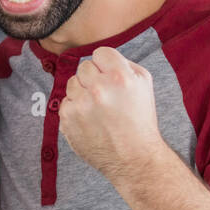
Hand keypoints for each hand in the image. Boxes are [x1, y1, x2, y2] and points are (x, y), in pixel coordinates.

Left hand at [59, 46, 162, 177]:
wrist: (133, 157)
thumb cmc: (140, 119)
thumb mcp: (144, 85)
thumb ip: (124, 64)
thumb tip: (102, 58)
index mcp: (120, 77)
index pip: (100, 53)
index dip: (106, 64)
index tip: (110, 76)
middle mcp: (98, 88)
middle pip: (84, 67)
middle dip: (94, 78)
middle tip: (106, 95)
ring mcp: (80, 104)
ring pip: (72, 83)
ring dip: (82, 92)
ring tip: (99, 109)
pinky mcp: (67, 118)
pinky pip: (65, 102)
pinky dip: (75, 109)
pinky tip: (90, 120)